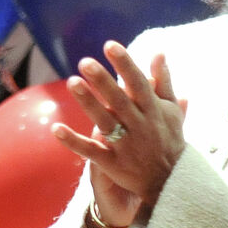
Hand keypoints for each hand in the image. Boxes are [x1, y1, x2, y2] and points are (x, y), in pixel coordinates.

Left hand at [54, 43, 187, 213]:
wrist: (172, 182)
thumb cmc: (169, 139)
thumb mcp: (170, 110)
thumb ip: (163, 81)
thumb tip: (158, 52)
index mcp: (153, 110)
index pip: (138, 83)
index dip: (125, 64)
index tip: (110, 45)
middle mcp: (140, 126)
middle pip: (119, 101)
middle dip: (103, 81)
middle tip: (85, 61)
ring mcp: (126, 146)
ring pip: (105, 122)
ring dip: (88, 103)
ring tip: (72, 82)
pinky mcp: (112, 164)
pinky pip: (91, 152)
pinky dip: (74, 141)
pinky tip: (56, 128)